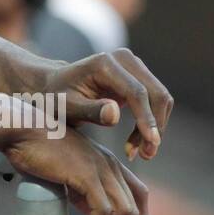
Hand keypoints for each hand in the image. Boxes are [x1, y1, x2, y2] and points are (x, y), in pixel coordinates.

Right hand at [4, 126, 150, 214]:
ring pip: (123, 212)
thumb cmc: (37, 148)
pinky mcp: (86, 175)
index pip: (139, 192)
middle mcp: (109, 163)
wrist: (22, 129)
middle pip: (133, 207)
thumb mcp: (68, 171)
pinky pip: (103, 212)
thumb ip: (83, 188)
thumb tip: (89, 213)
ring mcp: (99, 168)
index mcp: (107, 161)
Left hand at [40, 47, 172, 160]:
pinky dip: (150, 123)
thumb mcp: (67, 108)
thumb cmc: (57, 99)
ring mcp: (133, 65)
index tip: (151, 143)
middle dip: (156, 126)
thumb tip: (115, 114)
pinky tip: (135, 144)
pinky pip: (155, 101)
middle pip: (156, 93)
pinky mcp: (138, 77)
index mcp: (104, 64)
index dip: (147, 118)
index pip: (136, 92)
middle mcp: (124, 59)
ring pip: (160, 99)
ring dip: (155, 127)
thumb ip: (90, 111)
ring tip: (140, 153)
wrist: (54, 87)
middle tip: (147, 155)